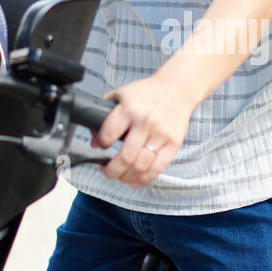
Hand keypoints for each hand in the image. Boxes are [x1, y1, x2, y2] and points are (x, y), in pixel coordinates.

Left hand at [90, 73, 193, 189]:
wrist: (176, 88)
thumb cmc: (147, 93)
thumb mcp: (121, 94)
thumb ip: (104, 114)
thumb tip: (95, 141)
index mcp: (129, 109)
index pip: (108, 135)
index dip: (100, 145)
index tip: (101, 147)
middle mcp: (145, 122)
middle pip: (125, 157)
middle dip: (111, 171)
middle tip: (106, 171)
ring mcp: (160, 134)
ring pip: (141, 166)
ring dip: (126, 177)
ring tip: (121, 177)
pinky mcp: (173, 143)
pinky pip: (158, 168)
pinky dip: (145, 179)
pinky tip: (136, 181)